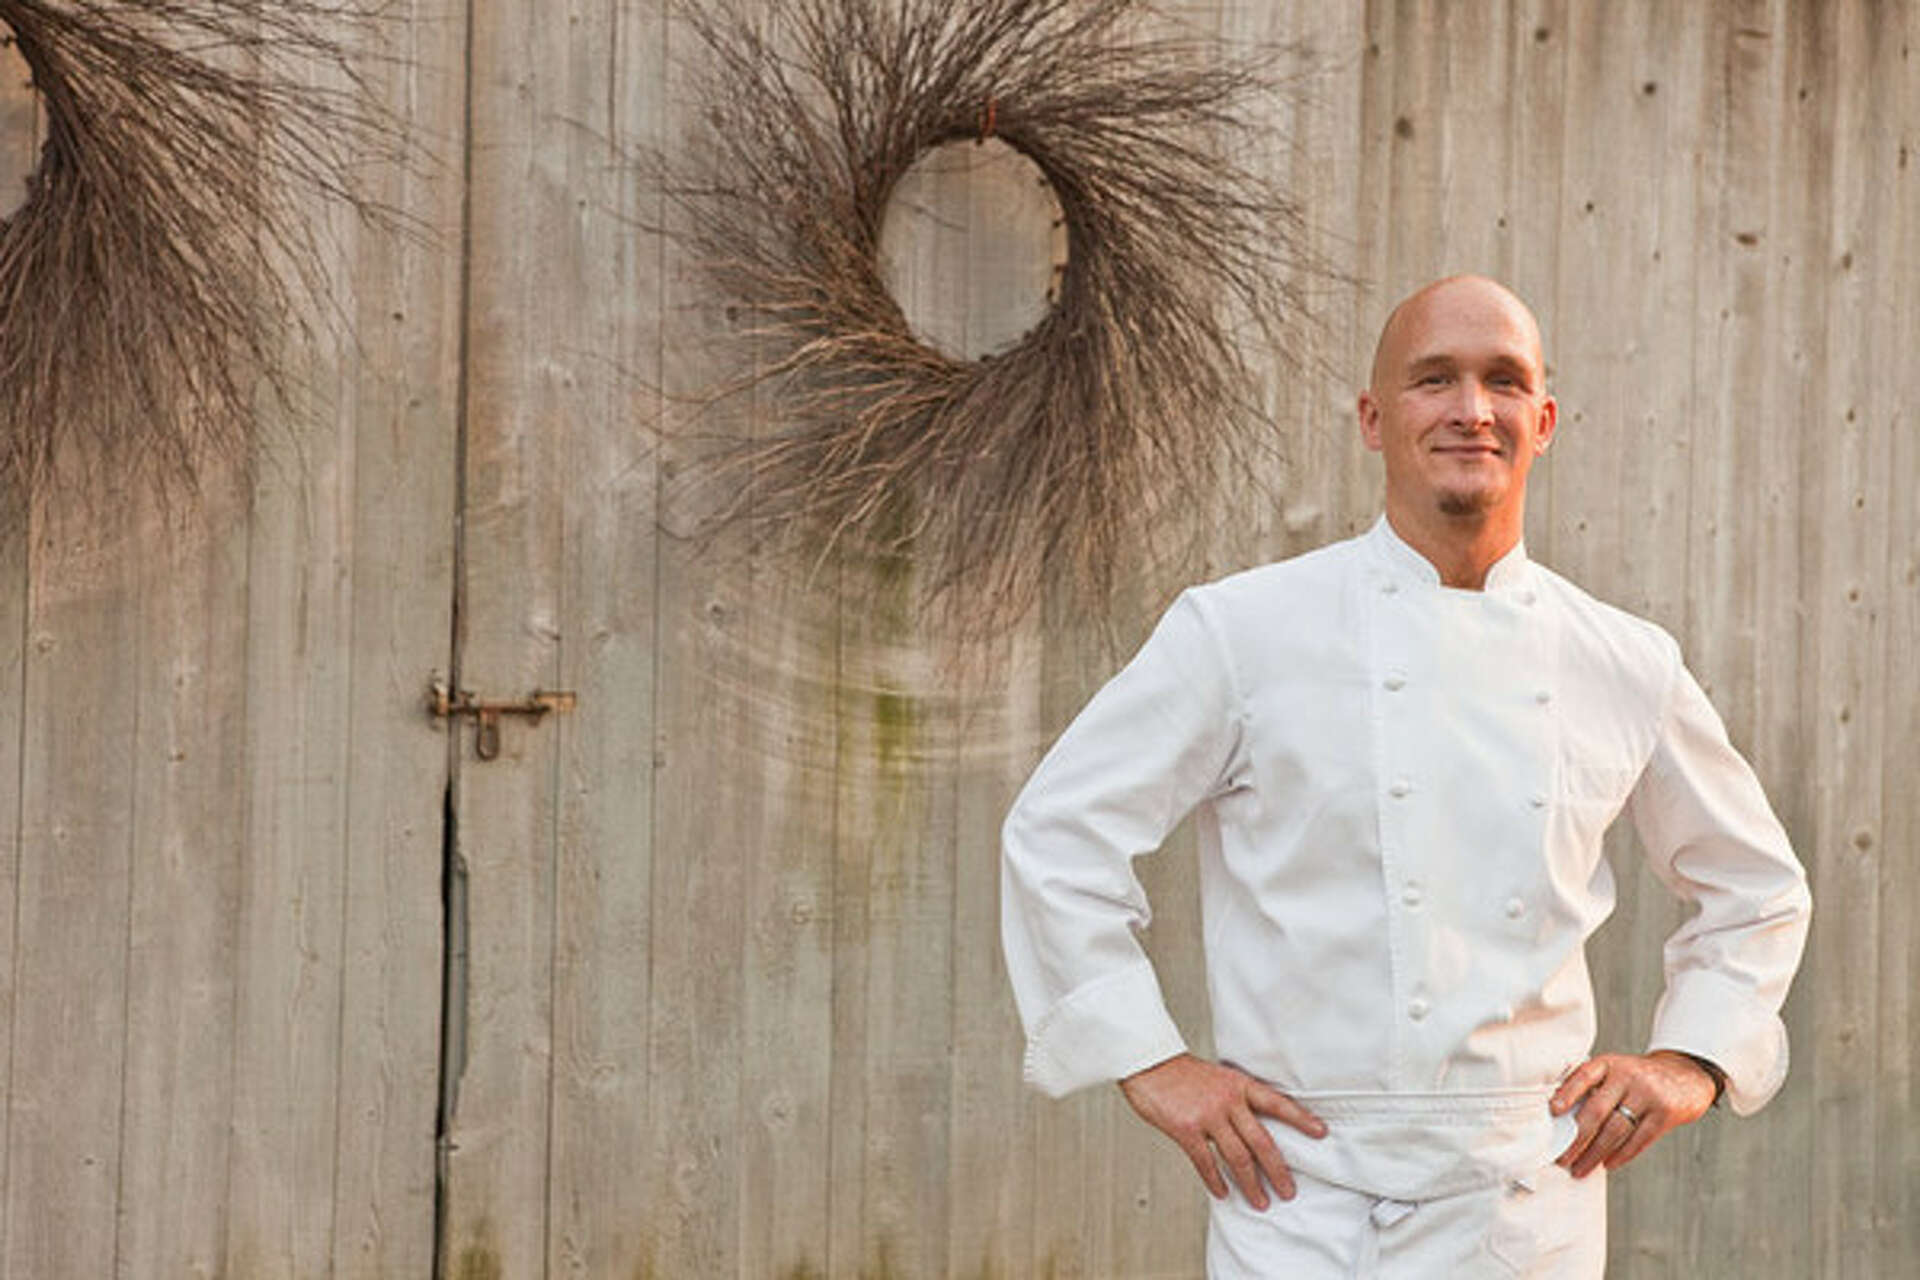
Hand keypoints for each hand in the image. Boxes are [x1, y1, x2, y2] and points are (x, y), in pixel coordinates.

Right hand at [1118, 1054, 1326, 1208]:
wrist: (1149, 1063)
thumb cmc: (1180, 1073)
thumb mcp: (1217, 1077)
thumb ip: (1235, 1098)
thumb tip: (1252, 1125)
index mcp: (1238, 1085)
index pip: (1277, 1102)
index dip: (1300, 1118)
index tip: (1321, 1132)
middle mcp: (1227, 1100)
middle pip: (1261, 1141)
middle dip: (1277, 1170)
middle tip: (1289, 1190)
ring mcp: (1207, 1116)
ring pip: (1237, 1157)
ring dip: (1251, 1183)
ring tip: (1260, 1201)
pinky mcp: (1186, 1129)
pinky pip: (1206, 1162)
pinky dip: (1215, 1181)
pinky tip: (1223, 1193)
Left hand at [1550, 1050, 1717, 1177]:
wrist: (1685, 1074)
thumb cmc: (1638, 1077)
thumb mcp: (1615, 1069)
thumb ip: (1592, 1085)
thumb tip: (1559, 1115)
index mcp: (1610, 1063)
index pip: (1584, 1076)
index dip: (1568, 1093)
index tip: (1553, 1111)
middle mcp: (1628, 1076)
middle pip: (1597, 1110)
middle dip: (1576, 1138)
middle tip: (1561, 1158)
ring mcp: (1648, 1095)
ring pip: (1616, 1130)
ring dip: (1595, 1153)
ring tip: (1579, 1169)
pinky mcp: (1665, 1114)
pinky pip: (1639, 1139)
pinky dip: (1621, 1155)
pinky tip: (1607, 1164)